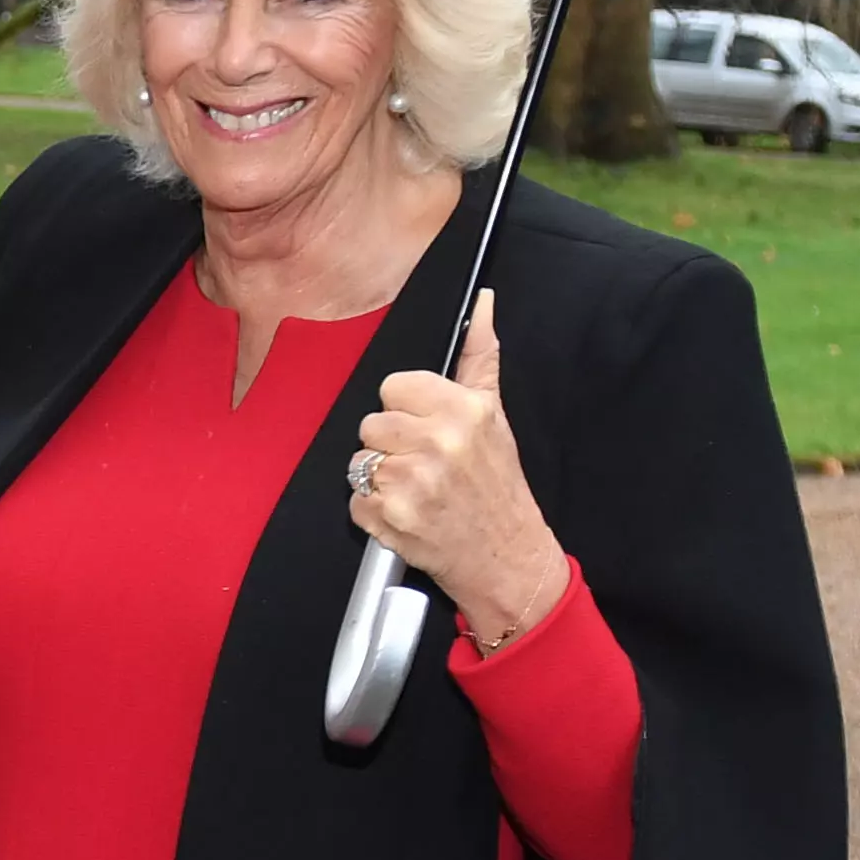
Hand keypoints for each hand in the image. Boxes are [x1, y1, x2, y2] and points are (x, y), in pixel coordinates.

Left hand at [349, 292, 568, 653]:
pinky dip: (372, 512)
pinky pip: (353, 500)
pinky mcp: (388, 518)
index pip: (394, 387)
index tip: (426, 429)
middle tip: (423, 465)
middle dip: (391, 445)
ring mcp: (410, 482)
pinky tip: (405, 514)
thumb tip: (482, 302)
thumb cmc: (498, 487)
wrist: (506, 557)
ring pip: (358, 461)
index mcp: (462, 410)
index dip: (405, 410)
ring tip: (416, 490)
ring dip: (379, 479)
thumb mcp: (495, 416)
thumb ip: (480, 356)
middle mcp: (437, 443)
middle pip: (370, 423)